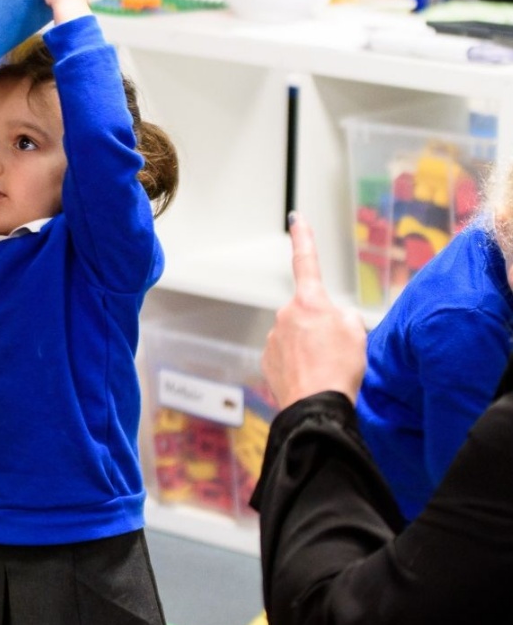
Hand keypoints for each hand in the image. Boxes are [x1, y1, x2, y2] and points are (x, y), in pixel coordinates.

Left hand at [264, 213, 366, 408]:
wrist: (316, 405)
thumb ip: (342, 316)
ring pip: (297, 336)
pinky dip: (299, 364)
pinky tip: (310, 378)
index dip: (304, 237)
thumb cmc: (339, 368)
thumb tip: (331, 319)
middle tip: (336, 351)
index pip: (307, 261)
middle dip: (321, 326)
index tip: (296, 218)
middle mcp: (286, 313)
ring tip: (325, 369)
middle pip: (308, 312)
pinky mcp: (267, 358)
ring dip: (310, 347)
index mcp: (309, 301)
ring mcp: (273, 337)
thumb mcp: (356, 332)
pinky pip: (287, 355)